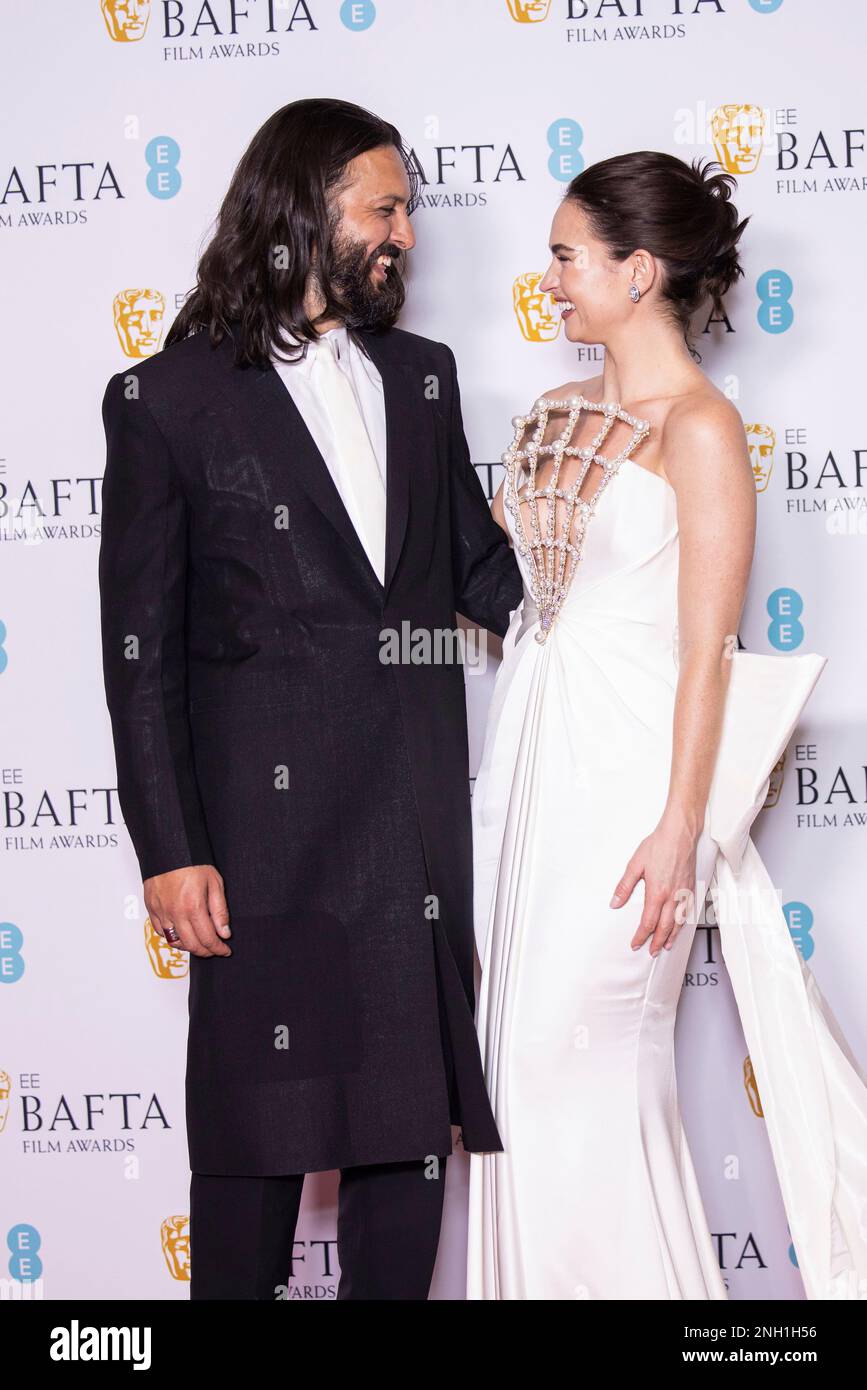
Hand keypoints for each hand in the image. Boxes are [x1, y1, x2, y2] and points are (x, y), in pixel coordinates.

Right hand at [144, 865, 231, 957]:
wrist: (169, 847)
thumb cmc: (193, 861)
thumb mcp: (215, 883)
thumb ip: (220, 911)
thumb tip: (224, 933)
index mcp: (193, 906)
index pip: (207, 939)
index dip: (218, 948)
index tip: (224, 950)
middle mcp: (175, 913)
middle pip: (191, 945)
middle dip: (205, 951)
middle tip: (214, 949)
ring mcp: (161, 912)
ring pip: (174, 941)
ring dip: (189, 946)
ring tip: (200, 942)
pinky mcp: (151, 908)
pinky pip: (160, 931)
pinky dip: (172, 937)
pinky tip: (182, 932)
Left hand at [609, 812, 697, 956]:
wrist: (680, 833)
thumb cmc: (658, 845)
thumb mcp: (635, 864)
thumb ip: (625, 886)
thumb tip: (615, 902)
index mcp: (656, 892)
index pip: (648, 922)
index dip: (641, 936)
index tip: (635, 943)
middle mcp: (672, 896)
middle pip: (664, 926)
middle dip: (656, 941)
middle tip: (651, 952)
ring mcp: (683, 893)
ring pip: (678, 922)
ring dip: (671, 936)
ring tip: (665, 946)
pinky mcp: (691, 887)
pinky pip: (687, 911)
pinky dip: (683, 923)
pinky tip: (679, 926)